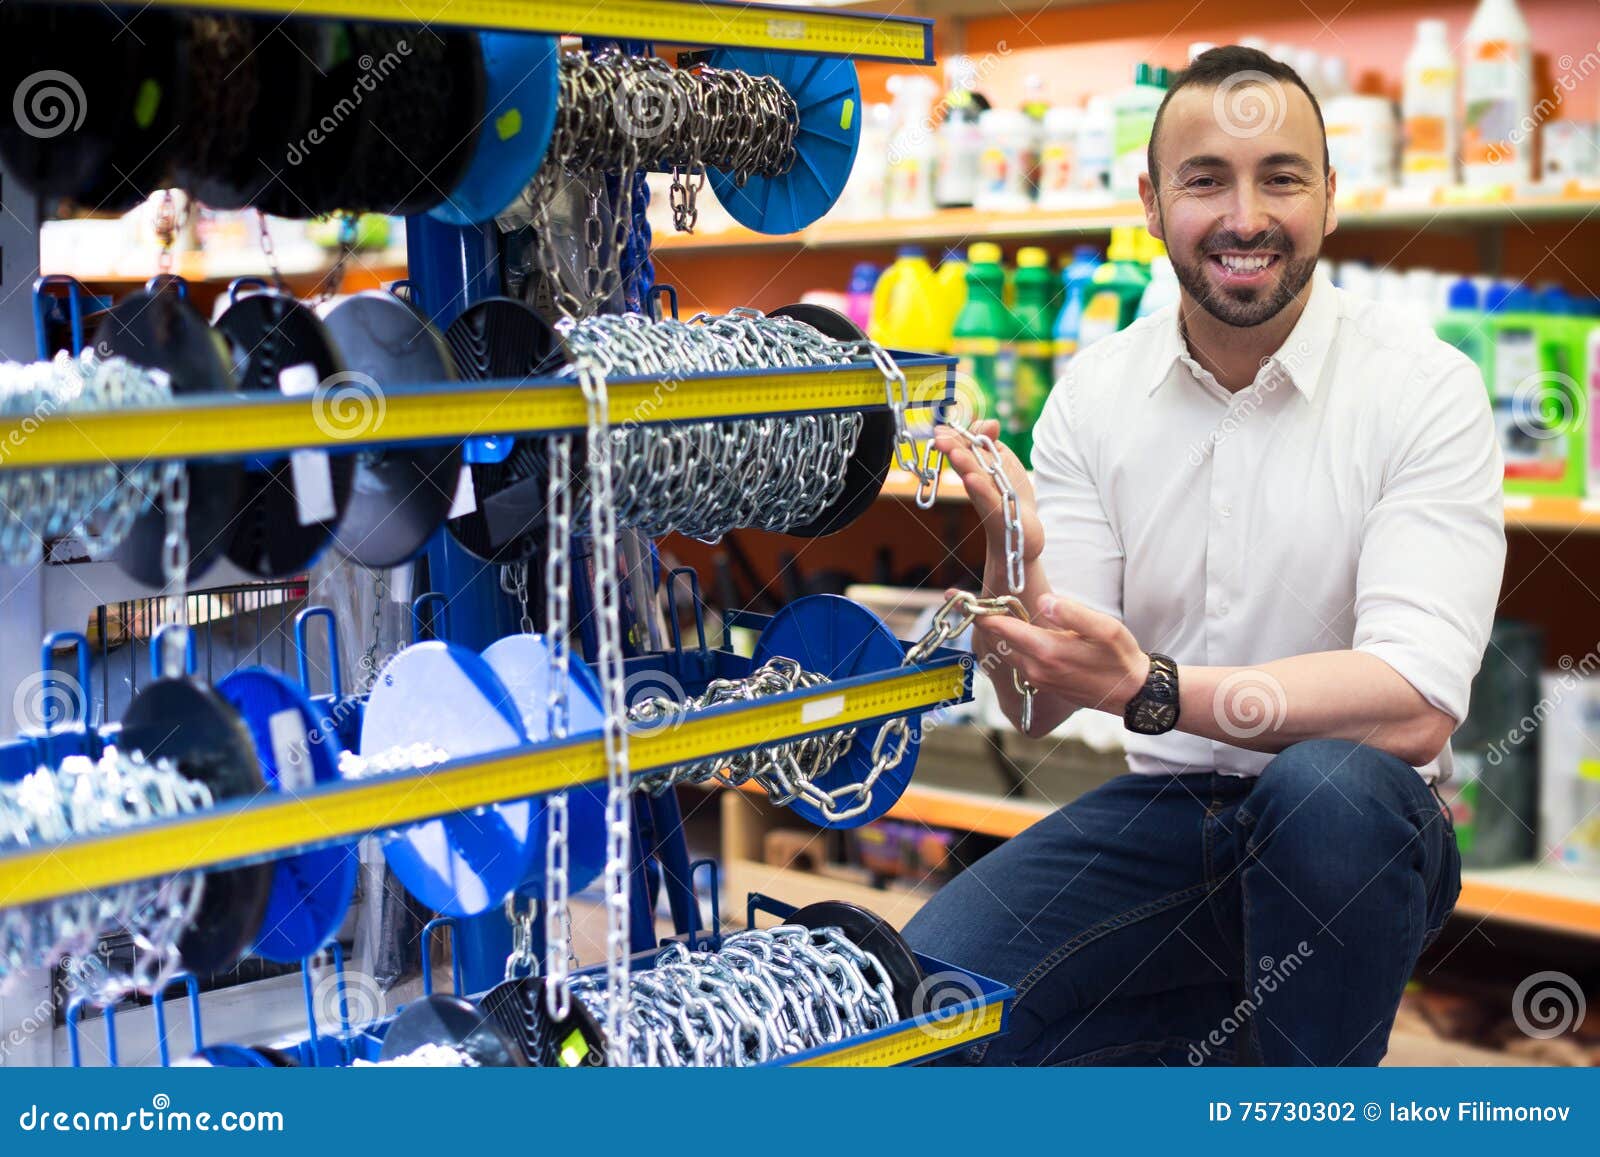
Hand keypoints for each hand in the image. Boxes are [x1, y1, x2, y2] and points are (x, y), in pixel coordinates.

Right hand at [932, 419, 1043, 563]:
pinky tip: (972, 479)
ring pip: (973, 479)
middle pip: (963, 463)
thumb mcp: (1002, 460)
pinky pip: (988, 500)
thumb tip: (990, 422)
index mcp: (975, 466)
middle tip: (939, 438)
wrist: (1020, 529)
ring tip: (954, 453)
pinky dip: (980, 489)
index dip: (952, 438)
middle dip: (952, 449)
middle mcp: (976, 482)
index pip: (961, 449)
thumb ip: (991, 440)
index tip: (940, 430)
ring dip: (964, 466)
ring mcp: (985, 497)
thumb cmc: (1008, 493)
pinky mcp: (998, 514)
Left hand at [972, 592, 1148, 713]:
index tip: (955, 596)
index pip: (1003, 628)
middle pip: (998, 640)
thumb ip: (1073, 613)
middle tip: (958, 595)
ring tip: (984, 608)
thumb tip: (1043, 602)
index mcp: (1048, 652)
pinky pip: (1017, 659)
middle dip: (981, 617)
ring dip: (995, 631)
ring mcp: (1037, 678)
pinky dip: (1009, 644)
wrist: (1131, 694)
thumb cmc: (1120, 658)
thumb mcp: (1106, 629)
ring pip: (1006, 650)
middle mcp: (1036, 668)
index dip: (979, 611)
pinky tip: (1011, 629)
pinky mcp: (1041, 682)